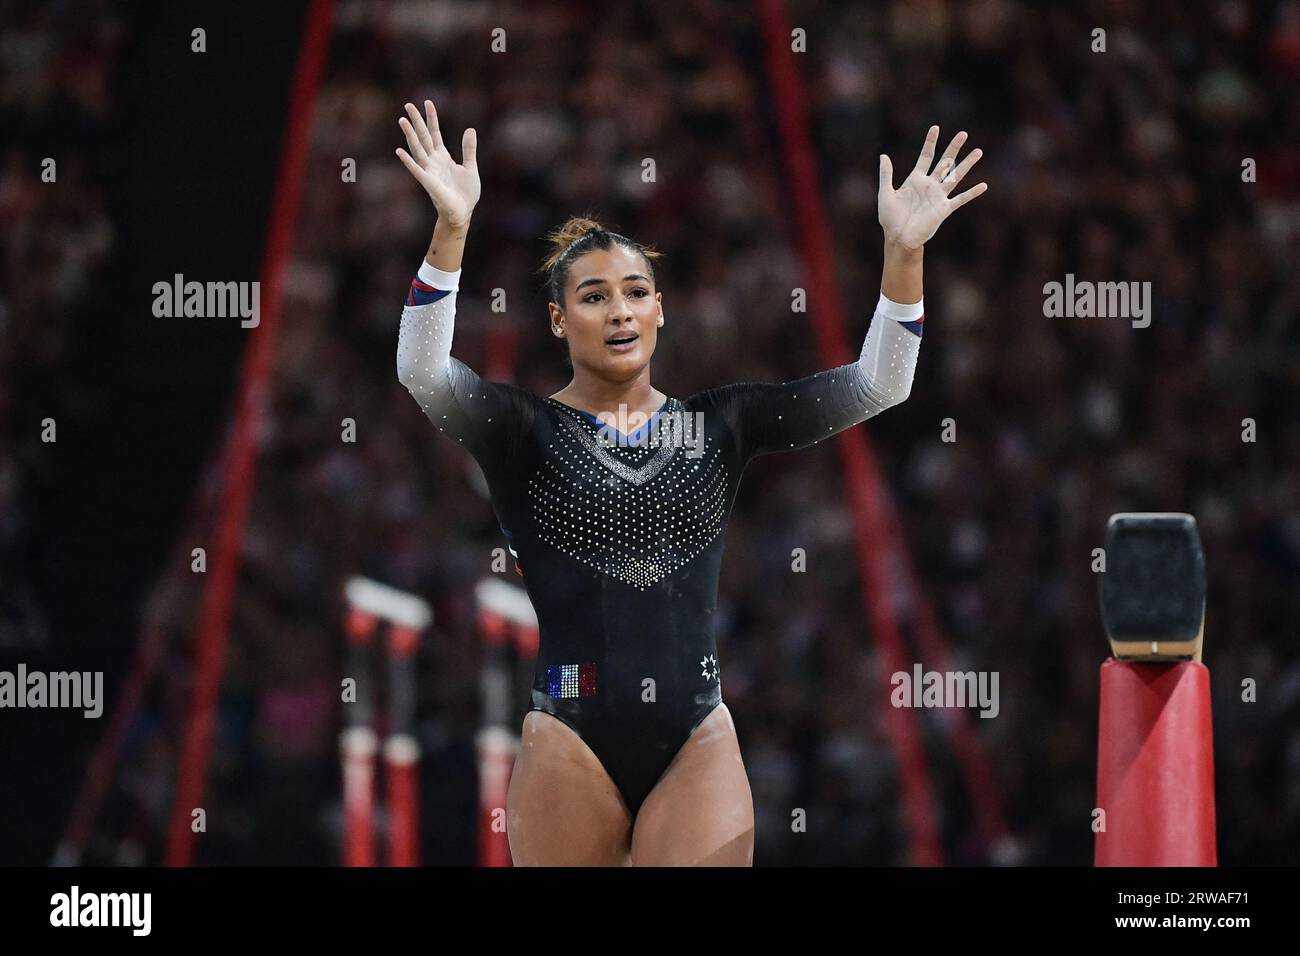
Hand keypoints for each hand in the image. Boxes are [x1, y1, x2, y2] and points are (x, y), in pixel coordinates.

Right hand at [396, 99, 479, 226]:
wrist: (463, 212)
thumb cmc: (466, 193)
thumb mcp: (470, 167)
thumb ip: (468, 149)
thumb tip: (469, 129)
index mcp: (443, 156)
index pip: (435, 133)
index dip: (432, 118)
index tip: (427, 102)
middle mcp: (433, 161)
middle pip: (423, 137)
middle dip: (416, 121)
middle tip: (408, 104)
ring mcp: (429, 171)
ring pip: (417, 149)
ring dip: (410, 135)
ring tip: (402, 120)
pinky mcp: (428, 183)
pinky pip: (417, 170)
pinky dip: (408, 162)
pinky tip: (399, 151)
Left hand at [878, 126, 985, 250]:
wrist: (898, 238)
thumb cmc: (890, 218)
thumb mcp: (885, 194)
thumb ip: (886, 175)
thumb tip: (883, 156)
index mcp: (915, 179)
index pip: (925, 156)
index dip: (930, 142)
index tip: (935, 127)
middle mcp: (929, 185)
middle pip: (944, 162)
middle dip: (953, 148)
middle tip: (963, 133)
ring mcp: (938, 196)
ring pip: (955, 176)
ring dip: (967, 164)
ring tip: (978, 152)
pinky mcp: (944, 209)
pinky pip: (960, 199)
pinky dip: (971, 193)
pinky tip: (983, 186)